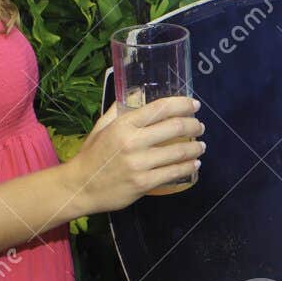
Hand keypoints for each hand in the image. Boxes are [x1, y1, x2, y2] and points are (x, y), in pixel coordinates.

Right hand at [67, 95, 204, 214]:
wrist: (80, 187)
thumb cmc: (92, 156)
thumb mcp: (102, 127)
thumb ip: (120, 109)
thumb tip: (137, 92)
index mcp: (124, 124)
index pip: (160, 108)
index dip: (182, 104)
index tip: (194, 105)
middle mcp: (133, 141)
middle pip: (175, 127)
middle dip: (194, 125)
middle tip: (200, 126)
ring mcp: (139, 164)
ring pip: (179, 152)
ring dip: (196, 148)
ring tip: (201, 146)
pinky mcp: (144, 183)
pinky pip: (174, 173)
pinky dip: (188, 167)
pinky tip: (194, 164)